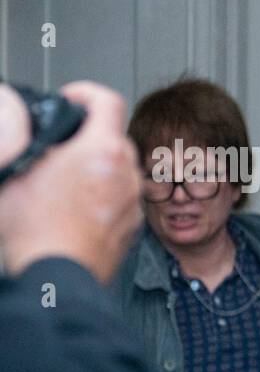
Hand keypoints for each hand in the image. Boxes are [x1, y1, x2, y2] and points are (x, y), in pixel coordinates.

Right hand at [0, 81, 141, 281]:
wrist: (57, 279)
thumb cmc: (36, 232)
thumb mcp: (14, 170)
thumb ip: (22, 134)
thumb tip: (18, 111)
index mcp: (103, 151)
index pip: (108, 101)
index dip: (86, 92)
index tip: (72, 98)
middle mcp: (127, 174)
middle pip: (114, 138)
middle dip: (88, 137)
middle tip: (59, 148)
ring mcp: (133, 202)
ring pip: (119, 170)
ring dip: (97, 168)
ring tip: (64, 183)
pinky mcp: (133, 227)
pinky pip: (121, 198)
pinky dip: (103, 195)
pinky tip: (75, 208)